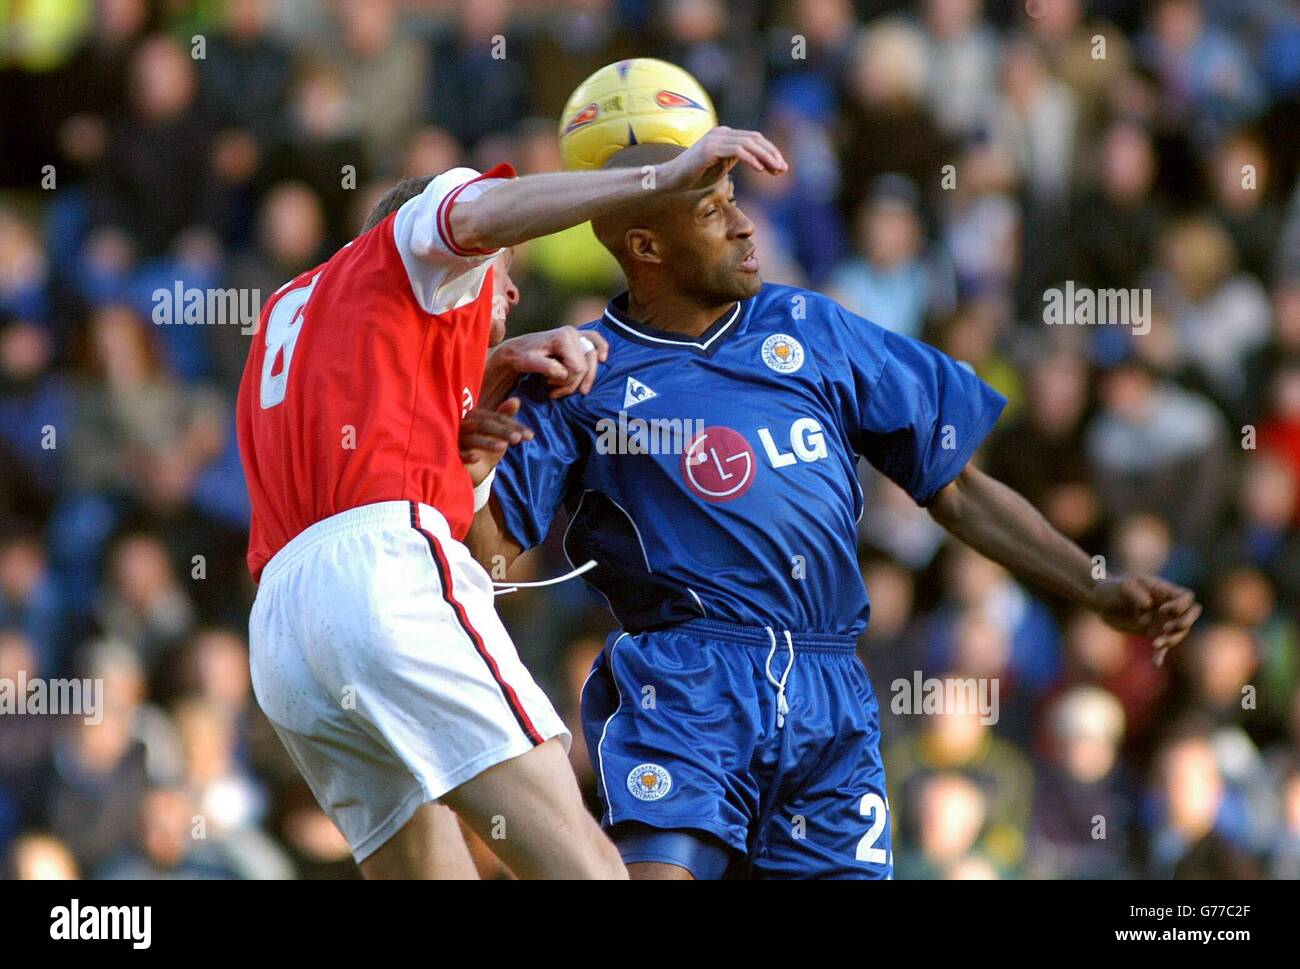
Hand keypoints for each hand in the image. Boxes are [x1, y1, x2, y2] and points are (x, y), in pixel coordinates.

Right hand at [460, 398, 532, 485]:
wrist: (471, 468)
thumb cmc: (485, 444)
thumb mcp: (497, 432)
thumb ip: (505, 416)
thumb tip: (516, 400)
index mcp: (477, 416)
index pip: (497, 418)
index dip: (514, 425)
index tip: (530, 435)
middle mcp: (465, 424)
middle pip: (484, 425)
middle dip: (503, 431)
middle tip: (518, 439)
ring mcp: (457, 439)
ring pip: (472, 438)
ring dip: (487, 442)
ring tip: (503, 447)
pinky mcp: (453, 454)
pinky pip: (458, 454)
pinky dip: (467, 455)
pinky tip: (476, 458)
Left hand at [492, 326, 608, 398]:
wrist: (518, 349)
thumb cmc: (522, 356)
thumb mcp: (529, 362)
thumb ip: (546, 366)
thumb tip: (564, 372)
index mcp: (563, 337)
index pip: (578, 367)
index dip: (567, 380)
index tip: (550, 383)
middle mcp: (572, 333)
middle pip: (586, 365)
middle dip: (572, 382)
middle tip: (553, 388)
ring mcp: (576, 334)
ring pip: (591, 359)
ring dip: (581, 376)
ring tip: (562, 384)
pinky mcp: (578, 336)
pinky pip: (596, 340)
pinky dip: (601, 348)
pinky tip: (603, 358)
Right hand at [657, 126, 787, 192]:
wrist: (671, 180)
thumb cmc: (694, 176)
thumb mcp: (720, 167)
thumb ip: (735, 160)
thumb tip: (759, 163)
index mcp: (724, 135)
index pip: (753, 139)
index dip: (770, 152)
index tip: (781, 167)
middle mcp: (721, 133)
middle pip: (755, 139)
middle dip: (772, 154)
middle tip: (783, 170)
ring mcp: (715, 139)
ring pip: (749, 144)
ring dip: (766, 157)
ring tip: (775, 171)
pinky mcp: (710, 149)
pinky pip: (737, 151)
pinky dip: (751, 159)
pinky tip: (760, 170)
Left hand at [1090, 574, 1201, 665]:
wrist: (1101, 601)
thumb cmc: (1112, 588)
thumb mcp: (1123, 586)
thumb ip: (1136, 594)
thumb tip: (1148, 607)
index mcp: (1163, 591)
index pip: (1187, 597)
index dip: (1181, 605)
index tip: (1162, 610)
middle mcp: (1167, 606)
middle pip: (1191, 615)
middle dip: (1184, 624)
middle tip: (1166, 629)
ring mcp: (1161, 620)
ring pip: (1179, 632)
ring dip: (1172, 640)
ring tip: (1155, 644)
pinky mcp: (1152, 633)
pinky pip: (1163, 646)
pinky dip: (1161, 654)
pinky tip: (1156, 662)